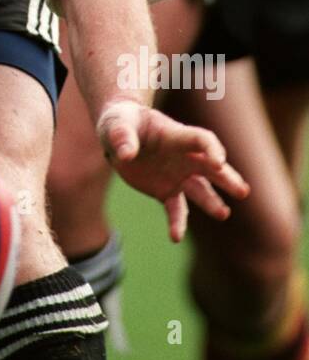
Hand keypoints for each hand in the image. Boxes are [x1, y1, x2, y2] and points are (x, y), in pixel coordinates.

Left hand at [96, 98, 249, 241]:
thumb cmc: (121, 121)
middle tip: (242, 191)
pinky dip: (177, 222)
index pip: (201, 140)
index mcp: (176, 136)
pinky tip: (175, 237)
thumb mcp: (117, 124)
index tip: (219, 161)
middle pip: (210, 167)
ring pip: (201, 190)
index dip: (212, 149)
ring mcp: (177, 175)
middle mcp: (183, 157)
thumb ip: (122, 137)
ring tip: (223, 214)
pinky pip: (176, 209)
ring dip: (212, 202)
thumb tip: (125, 155)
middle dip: (227, 178)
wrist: (118, 134)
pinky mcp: (166, 191)